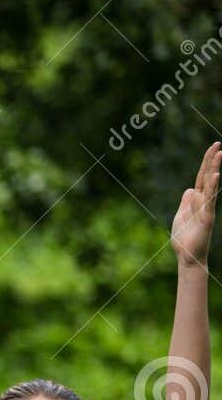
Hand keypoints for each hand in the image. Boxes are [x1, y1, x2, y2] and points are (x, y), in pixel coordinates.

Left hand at [171, 141, 220, 267]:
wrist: (187, 255)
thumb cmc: (184, 237)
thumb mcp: (181, 215)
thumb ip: (186, 202)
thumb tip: (190, 188)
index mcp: (196, 200)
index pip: (202, 177)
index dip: (206, 163)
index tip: (213, 148)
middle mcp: (204, 201)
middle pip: (207, 177)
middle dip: (212, 160)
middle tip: (218, 143)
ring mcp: (207, 208)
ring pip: (211, 185)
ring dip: (214, 169)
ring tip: (219, 154)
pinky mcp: (207, 217)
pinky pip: (210, 200)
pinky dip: (212, 188)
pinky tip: (215, 176)